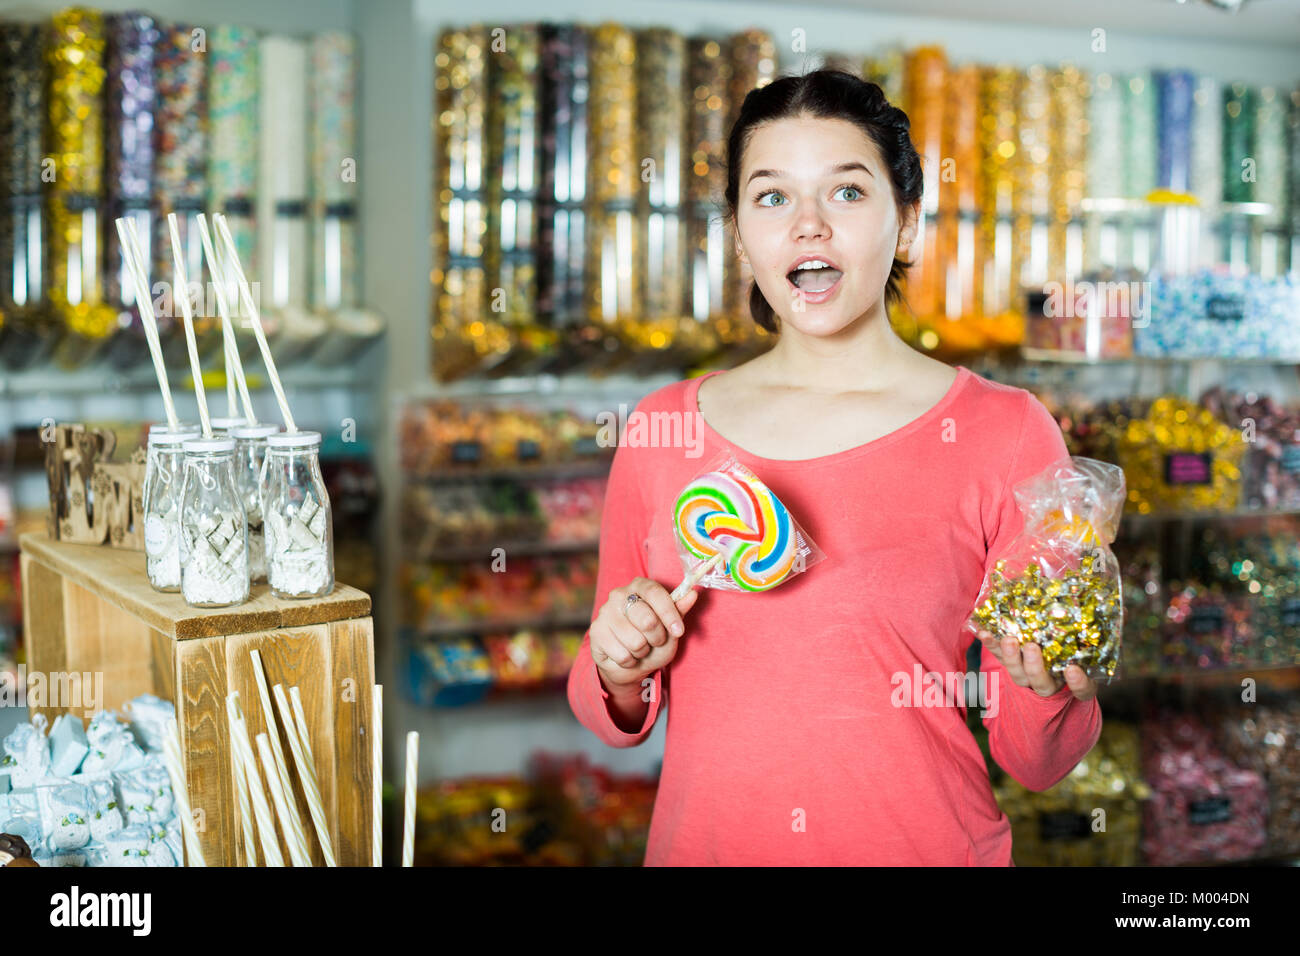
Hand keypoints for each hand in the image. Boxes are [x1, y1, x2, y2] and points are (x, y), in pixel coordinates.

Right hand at [591, 577, 699, 692]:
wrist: (630, 663)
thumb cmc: (653, 641)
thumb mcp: (671, 627)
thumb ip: (680, 610)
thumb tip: (693, 593)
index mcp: (639, 586)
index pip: (655, 593)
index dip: (669, 614)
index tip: (679, 631)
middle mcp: (619, 595)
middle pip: (647, 619)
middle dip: (657, 638)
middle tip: (655, 641)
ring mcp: (605, 613)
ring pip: (635, 641)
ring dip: (642, 652)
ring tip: (639, 648)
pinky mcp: (596, 632)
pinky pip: (622, 654)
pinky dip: (630, 661)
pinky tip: (626, 654)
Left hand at [975, 628, 1097, 701]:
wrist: (1053, 653)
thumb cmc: (1076, 646)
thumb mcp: (1087, 644)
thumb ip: (1090, 630)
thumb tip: (1102, 599)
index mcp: (1076, 680)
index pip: (1082, 690)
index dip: (1078, 683)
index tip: (1072, 670)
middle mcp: (1051, 682)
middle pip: (1042, 683)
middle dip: (1035, 666)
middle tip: (1031, 647)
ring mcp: (1028, 676)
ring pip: (1019, 675)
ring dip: (1011, 657)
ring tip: (1007, 639)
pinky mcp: (1011, 664)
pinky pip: (999, 658)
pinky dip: (991, 645)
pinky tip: (983, 632)